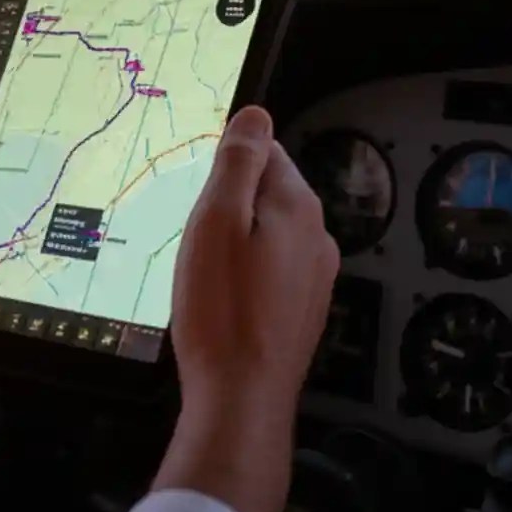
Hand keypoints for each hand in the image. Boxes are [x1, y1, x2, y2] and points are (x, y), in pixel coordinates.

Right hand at [153, 106, 338, 511]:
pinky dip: (247, 274)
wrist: (241, 397)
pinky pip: (273, 270)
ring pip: (270, 234)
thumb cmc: (220, 308)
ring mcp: (315, 277)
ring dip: (237, 241)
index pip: (266, 152)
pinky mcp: (304, 310)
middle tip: (194, 237)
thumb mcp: (216, 221)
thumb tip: (256, 113)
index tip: (198, 195)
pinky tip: (223, 300)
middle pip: (269, 193)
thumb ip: (238, 163)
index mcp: (297, 206)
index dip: (226, 166)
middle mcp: (317, 237)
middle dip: (230, 204)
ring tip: (205, 271)